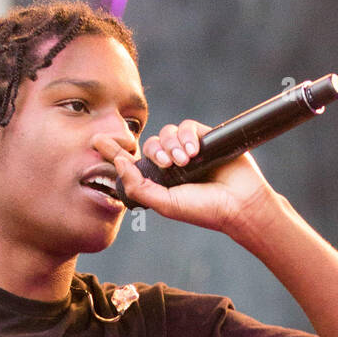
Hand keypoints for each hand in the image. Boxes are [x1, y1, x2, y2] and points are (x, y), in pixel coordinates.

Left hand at [91, 120, 277, 236]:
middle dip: (155, 152)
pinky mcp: (204, 139)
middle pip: (150, 145)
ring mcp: (188, 151)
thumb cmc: (204, 209)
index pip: (133, 163)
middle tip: (167, 164)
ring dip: (173, 145)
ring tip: (185, 162)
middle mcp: (172, 165)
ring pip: (167, 134)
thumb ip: (140, 187)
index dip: (115, 152)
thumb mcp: (165, 204)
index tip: (98, 141)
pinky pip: (186, 127)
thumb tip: (120, 164)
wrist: (239, 203)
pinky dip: (187, 137)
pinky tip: (195, 152)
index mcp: (160, 182)